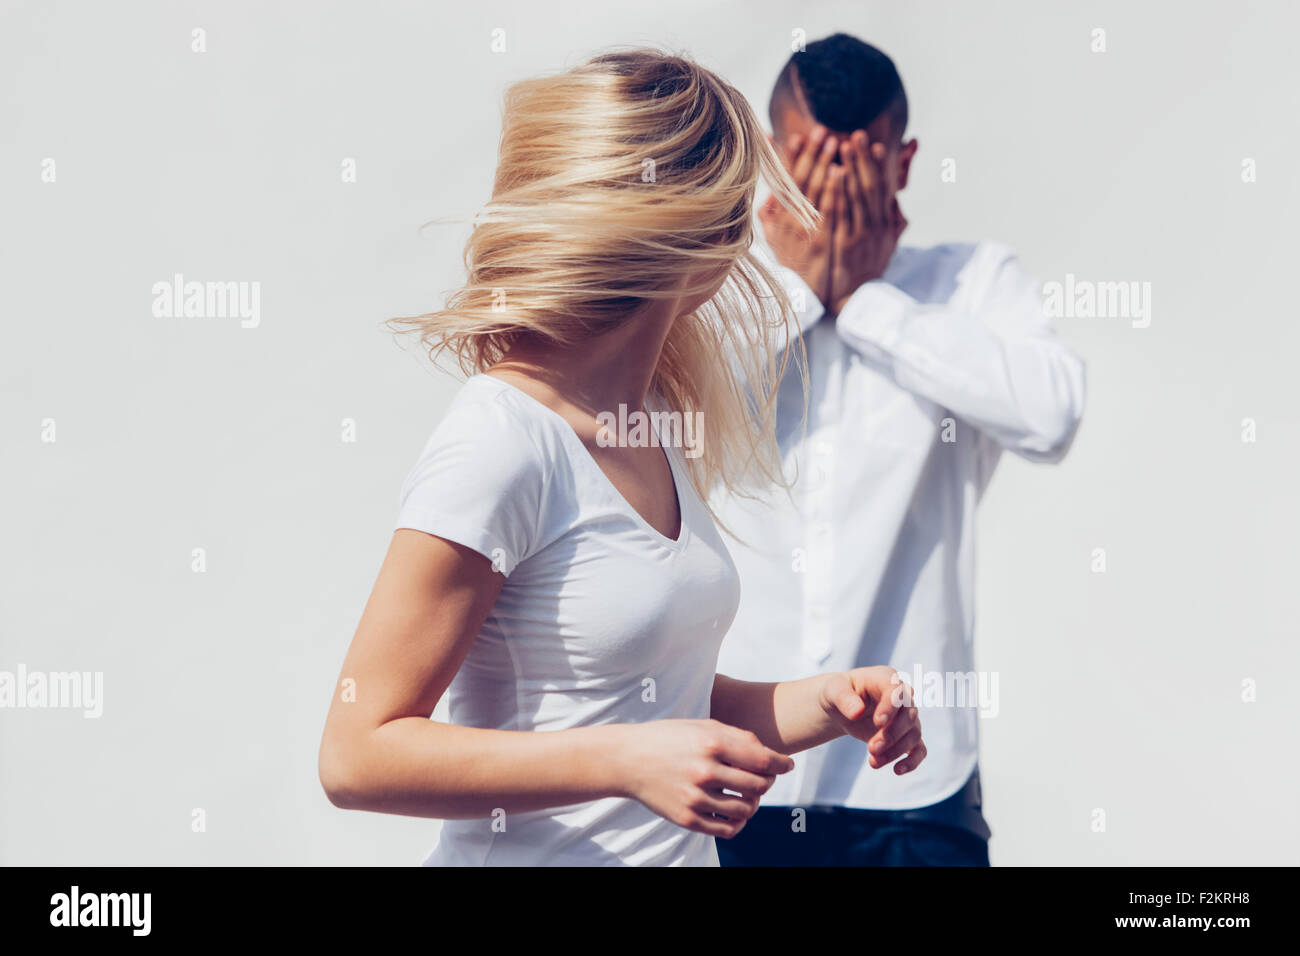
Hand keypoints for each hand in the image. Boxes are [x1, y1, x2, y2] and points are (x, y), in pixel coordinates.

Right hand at [615, 718, 794, 837]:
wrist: (627, 759)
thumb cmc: (670, 738)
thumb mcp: (702, 726)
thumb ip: (737, 737)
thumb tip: (769, 756)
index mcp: (711, 744)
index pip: (762, 760)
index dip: (781, 764)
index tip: (787, 765)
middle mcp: (705, 771)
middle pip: (758, 785)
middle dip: (768, 781)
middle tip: (765, 777)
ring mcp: (695, 798)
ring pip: (746, 809)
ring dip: (754, 802)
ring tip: (749, 794)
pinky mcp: (686, 818)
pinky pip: (726, 828)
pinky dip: (738, 821)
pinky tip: (736, 811)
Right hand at [759, 126, 840, 308]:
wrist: (804, 297)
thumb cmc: (792, 265)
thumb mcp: (774, 239)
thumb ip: (770, 213)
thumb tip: (769, 191)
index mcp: (779, 219)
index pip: (784, 183)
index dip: (790, 159)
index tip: (796, 138)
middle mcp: (788, 223)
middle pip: (800, 181)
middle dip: (811, 154)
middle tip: (821, 130)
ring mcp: (804, 232)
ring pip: (814, 191)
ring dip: (824, 164)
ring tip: (835, 141)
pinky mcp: (821, 242)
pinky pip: (827, 211)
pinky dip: (832, 190)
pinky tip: (840, 172)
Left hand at [818, 666, 925, 773]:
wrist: (841, 706)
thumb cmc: (839, 692)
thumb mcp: (833, 690)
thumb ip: (844, 698)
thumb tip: (857, 712)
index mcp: (885, 678)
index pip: (897, 691)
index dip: (890, 707)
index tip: (878, 723)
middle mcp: (902, 697)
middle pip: (909, 716)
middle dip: (892, 735)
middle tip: (872, 748)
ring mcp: (906, 717)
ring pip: (914, 735)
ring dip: (895, 751)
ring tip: (873, 762)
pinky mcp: (906, 736)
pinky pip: (919, 749)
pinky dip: (912, 761)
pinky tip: (897, 770)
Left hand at [829, 130, 907, 315]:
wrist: (852, 300)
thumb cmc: (867, 269)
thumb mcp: (886, 245)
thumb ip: (892, 221)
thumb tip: (896, 201)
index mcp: (882, 224)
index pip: (881, 188)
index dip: (879, 165)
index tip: (874, 144)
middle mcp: (873, 227)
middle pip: (868, 186)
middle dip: (861, 159)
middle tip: (855, 134)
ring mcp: (857, 235)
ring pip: (854, 195)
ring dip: (849, 167)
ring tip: (841, 144)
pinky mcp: (843, 244)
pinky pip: (840, 213)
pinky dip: (838, 191)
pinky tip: (834, 174)